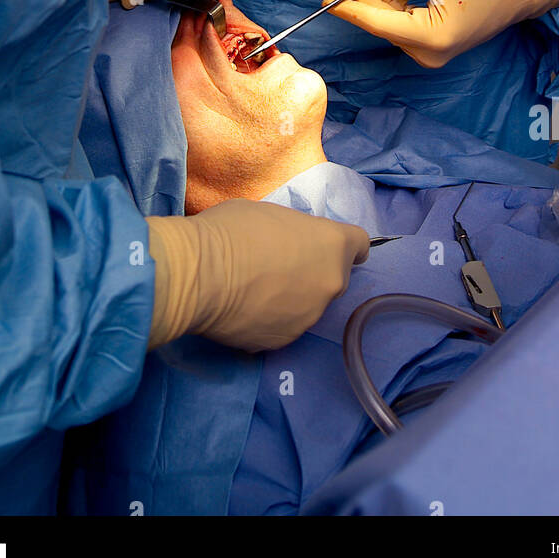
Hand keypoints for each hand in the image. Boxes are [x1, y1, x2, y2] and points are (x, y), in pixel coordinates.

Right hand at [147, 200, 368, 351]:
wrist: (199, 274)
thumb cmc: (233, 230)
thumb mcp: (269, 215)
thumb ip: (291, 235)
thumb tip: (286, 247)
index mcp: (332, 245)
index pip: (359, 244)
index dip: (345, 245)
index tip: (329, 247)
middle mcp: (331, 284)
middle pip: (334, 278)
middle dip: (315, 272)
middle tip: (280, 266)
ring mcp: (309, 318)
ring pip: (309, 306)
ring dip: (293, 299)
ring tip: (256, 292)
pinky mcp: (283, 342)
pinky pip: (284, 327)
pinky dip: (271, 321)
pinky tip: (245, 311)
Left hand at [324, 0, 558, 67]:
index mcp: (432, 37)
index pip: (379, 24)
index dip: (351, 9)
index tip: (325, 0)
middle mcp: (427, 54)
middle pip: (382, 21)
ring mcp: (428, 55)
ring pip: (389, 21)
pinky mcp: (429, 50)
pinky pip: (401, 24)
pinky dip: (396, 0)